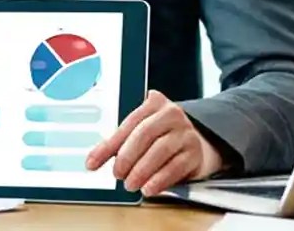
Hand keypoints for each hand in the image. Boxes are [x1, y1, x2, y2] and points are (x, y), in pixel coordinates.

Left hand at [86, 90, 223, 196]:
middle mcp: (172, 114)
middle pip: (144, 134)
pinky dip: (159, 180)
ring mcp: (186, 133)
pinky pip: (175, 167)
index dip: (107, 146)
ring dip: (141, 171)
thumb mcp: (141, 133)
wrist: (201, 141)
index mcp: (154, 104)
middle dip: (127, 157)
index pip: (127, 125)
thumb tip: (92, 161)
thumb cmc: (163, 136)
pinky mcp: (195, 153)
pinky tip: (148, 188)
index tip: (92, 163)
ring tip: (130, 184)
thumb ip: (117, 144)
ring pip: (160, 151)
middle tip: (117, 174)